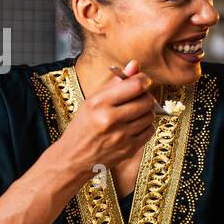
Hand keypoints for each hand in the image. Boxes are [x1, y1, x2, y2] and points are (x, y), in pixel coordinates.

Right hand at [56, 60, 156, 175]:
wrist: (74, 158)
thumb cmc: (83, 127)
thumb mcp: (92, 101)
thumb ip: (115, 83)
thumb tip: (135, 65)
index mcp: (98, 103)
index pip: (135, 85)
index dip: (143, 80)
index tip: (142, 80)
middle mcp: (110, 119)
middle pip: (146, 100)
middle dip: (145, 96)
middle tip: (137, 97)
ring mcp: (121, 136)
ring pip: (150, 115)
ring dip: (146, 111)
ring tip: (134, 113)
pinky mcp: (129, 149)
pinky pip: (150, 130)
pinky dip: (146, 126)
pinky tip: (134, 126)